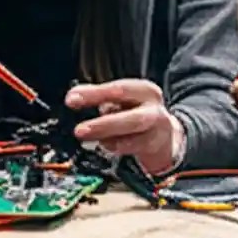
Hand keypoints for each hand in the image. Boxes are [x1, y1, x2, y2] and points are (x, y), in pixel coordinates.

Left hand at [66, 79, 184, 175]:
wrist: (165, 136)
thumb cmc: (139, 112)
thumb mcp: (122, 99)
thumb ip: (99, 96)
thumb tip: (73, 96)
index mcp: (145, 91)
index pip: (118, 90)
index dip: (94, 94)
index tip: (72, 99)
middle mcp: (154, 109)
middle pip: (130, 117)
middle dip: (103, 125)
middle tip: (79, 131)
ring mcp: (156, 130)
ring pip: (133, 136)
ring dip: (107, 136)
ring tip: (88, 136)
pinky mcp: (154, 147)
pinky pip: (132, 148)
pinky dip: (116, 146)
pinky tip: (106, 144)